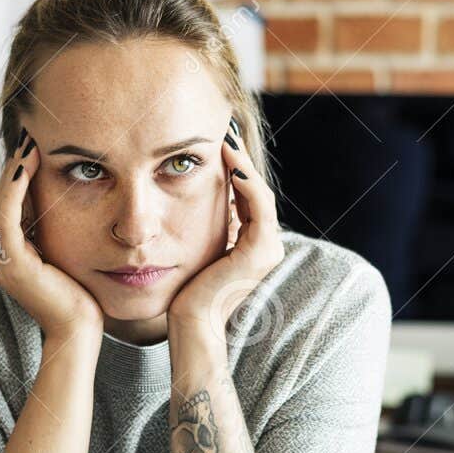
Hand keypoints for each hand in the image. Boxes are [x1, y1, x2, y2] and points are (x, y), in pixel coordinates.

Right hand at [0, 130, 102, 341]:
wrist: (81, 330)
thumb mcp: (69, 256)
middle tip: (29, 134)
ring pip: (2, 203)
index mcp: (7, 255)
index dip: (20, 174)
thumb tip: (72, 198)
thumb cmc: (83, 297)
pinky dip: (16, 186)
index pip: (11, 205)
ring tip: (28, 142)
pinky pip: (8, 215)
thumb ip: (61, 232)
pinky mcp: (10, 262)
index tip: (36, 145)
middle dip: (16, 166)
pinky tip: (29, 162)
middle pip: (4, 200)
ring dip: (14, 170)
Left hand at [166, 116, 285, 334]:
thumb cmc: (185, 290)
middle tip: (223, 130)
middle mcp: (267, 246)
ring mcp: (268, 249)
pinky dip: (245, 182)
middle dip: (240, 160)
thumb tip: (189, 196)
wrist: (190, 322)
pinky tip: (229, 162)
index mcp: (253, 245)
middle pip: (256, 190)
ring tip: (225, 140)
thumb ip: (203, 225)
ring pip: (259, 193)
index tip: (216, 142)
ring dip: (243, 164)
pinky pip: (258, 205)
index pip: (247, 196)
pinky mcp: (260, 251)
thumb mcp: (195, 248)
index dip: (235, 168)